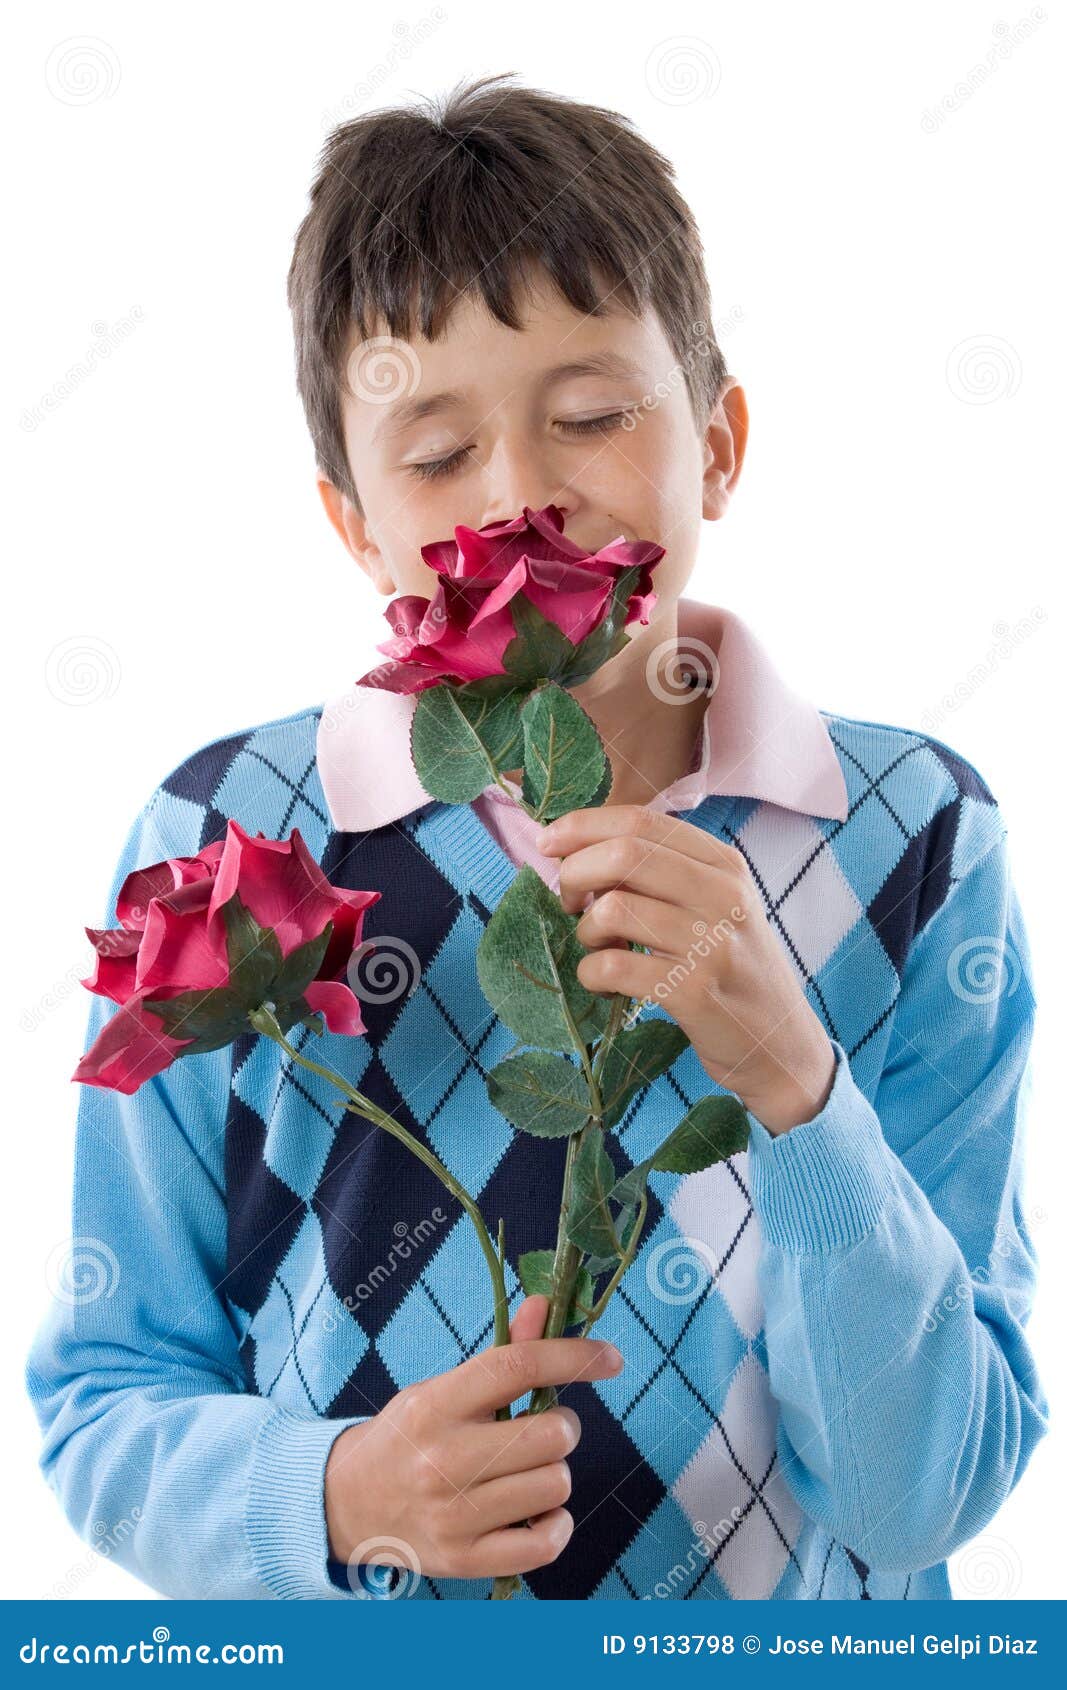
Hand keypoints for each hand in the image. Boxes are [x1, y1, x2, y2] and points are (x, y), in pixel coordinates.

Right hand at [324, 1295, 621, 1579]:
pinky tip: (537, 1512)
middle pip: (550, 1435)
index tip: (610, 1357)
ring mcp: (452, 1516)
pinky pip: (544, 1545)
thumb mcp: (443, 1388)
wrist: (345, 1505)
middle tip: (544, 1428)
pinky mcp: (463, 1560)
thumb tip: (547, 1306)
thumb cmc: (407, 1437)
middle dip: (562, 1427)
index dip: (571, 1356)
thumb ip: (501, 1353)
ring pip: (554, 1485)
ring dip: (555, 1473)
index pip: (515, 1367)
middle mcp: (442, 1460)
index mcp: (435, 1405)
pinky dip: (555, 1526)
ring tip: (527, 1470)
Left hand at [537, 806, 836, 1133]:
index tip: (548, 842)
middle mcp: (724, 896)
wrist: (781, 1044)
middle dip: (576, 873)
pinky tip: (603, 983)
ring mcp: (713, 944)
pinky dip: (592, 974)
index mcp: (724, 865)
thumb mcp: (716, 907)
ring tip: (597, 948)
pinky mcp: (695, 992)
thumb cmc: (733, 969)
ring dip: (586, 931)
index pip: (642, 821)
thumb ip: (662, 873)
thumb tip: (577, 848)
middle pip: (625, 854)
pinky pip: (614, 967)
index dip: (583, 825)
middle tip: (569, 902)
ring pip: (614, 909)